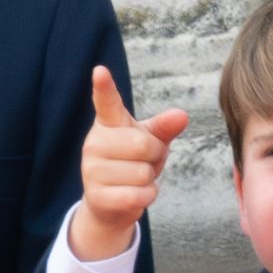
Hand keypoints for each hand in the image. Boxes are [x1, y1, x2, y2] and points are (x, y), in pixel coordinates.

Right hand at [74, 64, 187, 262]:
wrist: (111, 201)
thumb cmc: (134, 161)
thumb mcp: (151, 139)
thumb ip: (164, 126)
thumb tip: (181, 116)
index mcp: (109, 124)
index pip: (107, 102)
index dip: (104, 87)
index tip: (100, 71)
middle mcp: (94, 143)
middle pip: (143, 145)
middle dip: (155, 155)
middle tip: (145, 160)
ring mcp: (91, 170)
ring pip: (143, 172)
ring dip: (149, 178)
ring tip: (136, 178)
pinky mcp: (96, 196)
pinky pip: (139, 194)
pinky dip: (147, 195)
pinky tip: (136, 193)